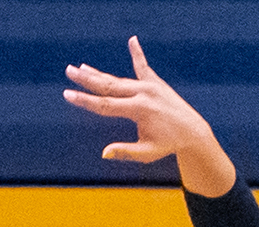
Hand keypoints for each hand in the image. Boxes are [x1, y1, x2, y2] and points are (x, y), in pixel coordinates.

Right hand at [63, 37, 236, 196]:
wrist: (192, 132)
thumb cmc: (167, 144)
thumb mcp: (146, 153)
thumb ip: (125, 151)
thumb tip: (103, 154)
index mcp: (139, 110)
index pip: (105, 105)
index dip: (84, 101)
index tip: (67, 94)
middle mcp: (143, 93)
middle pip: (108, 86)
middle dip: (87, 79)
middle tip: (69, 71)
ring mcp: (149, 86)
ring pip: (119, 79)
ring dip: (99, 73)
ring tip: (81, 67)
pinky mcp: (156, 82)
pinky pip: (143, 66)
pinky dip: (137, 53)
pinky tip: (133, 40)